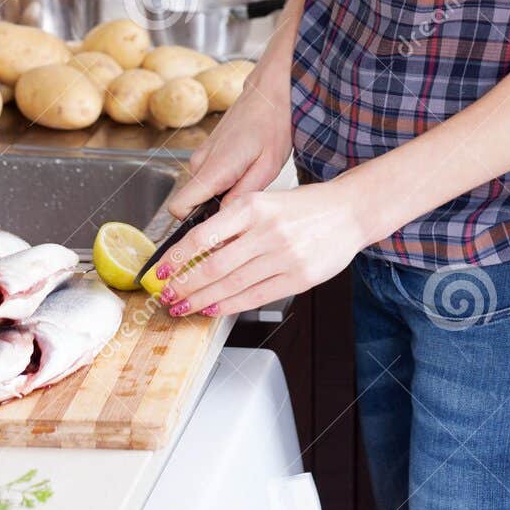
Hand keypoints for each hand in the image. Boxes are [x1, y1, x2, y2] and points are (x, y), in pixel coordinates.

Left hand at [153, 178, 374, 317]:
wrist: (349, 212)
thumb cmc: (304, 206)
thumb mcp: (264, 201)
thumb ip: (234, 223)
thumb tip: (197, 251)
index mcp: (253, 206)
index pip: (203, 235)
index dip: (176, 258)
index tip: (160, 271)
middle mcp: (266, 230)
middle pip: (213, 266)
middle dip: (184, 285)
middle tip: (166, 295)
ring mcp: (283, 256)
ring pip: (231, 285)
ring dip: (201, 299)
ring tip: (183, 306)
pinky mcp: (298, 278)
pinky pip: (255, 296)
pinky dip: (229, 305)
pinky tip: (213, 308)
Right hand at [165, 62, 292, 218]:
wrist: (270, 92)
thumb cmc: (273, 124)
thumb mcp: (267, 167)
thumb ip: (241, 196)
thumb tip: (224, 220)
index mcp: (213, 168)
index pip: (178, 208)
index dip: (192, 225)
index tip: (214, 231)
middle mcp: (200, 162)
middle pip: (191, 204)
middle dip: (213, 212)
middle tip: (246, 208)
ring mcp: (201, 155)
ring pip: (200, 192)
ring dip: (220, 196)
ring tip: (251, 184)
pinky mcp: (207, 152)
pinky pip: (206, 179)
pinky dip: (223, 184)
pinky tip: (246, 174)